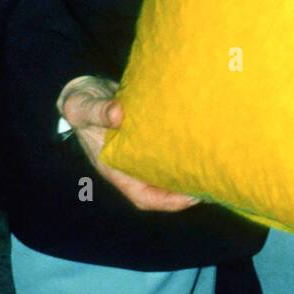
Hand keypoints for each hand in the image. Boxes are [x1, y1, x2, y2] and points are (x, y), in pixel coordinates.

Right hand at [57, 74, 200, 212]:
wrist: (83, 92)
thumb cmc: (80, 102)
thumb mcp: (81, 106)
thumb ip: (96, 111)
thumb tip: (117, 114)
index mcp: (113, 168)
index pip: (143, 197)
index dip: (168, 201)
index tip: (192, 196)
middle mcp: (127, 168)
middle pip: (160, 191)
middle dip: (185, 192)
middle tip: (212, 181)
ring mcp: (137, 156)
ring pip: (165, 175)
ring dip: (186, 175)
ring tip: (211, 168)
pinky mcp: (145, 142)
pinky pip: (166, 157)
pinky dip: (182, 156)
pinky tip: (200, 147)